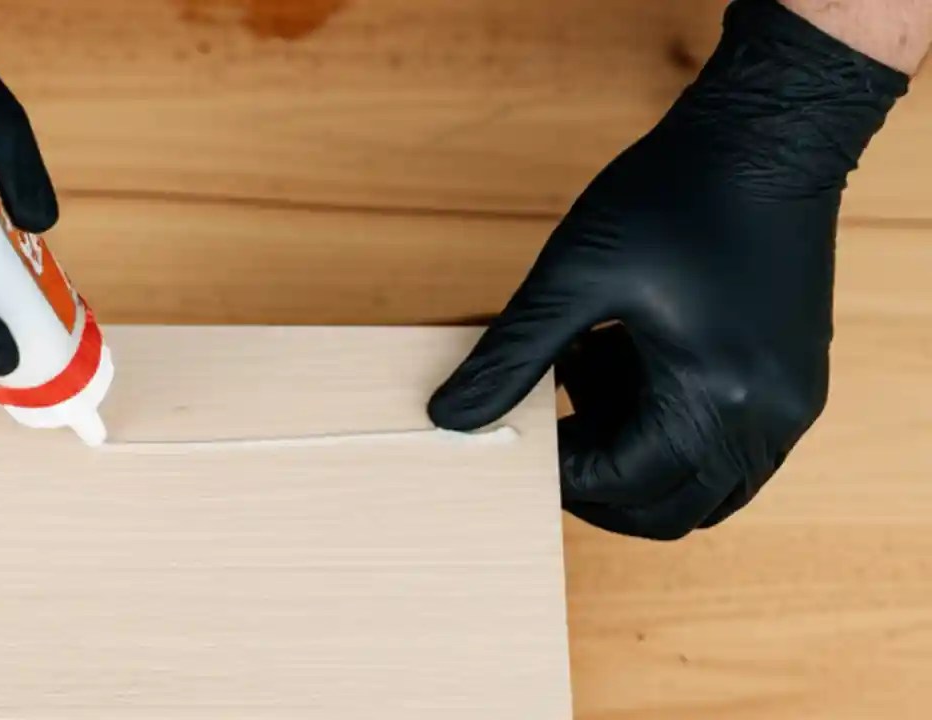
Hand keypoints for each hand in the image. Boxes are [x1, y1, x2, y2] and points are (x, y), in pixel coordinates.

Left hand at [429, 0, 907, 539]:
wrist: (769, 133)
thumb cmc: (675, 194)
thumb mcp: (575, 277)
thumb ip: (510, 357)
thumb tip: (450, 418)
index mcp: (716, 398)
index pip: (623, 485)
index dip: (557, 471)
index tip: (512, 435)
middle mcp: (766, 419)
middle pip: (669, 507)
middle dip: (598, 483)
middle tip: (542, 429)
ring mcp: (789, 404)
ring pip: (700, 483)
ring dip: (632, 455)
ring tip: (581, 376)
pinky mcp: (791, 381)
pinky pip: (727, 445)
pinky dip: (668, 427)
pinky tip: (620, 359)